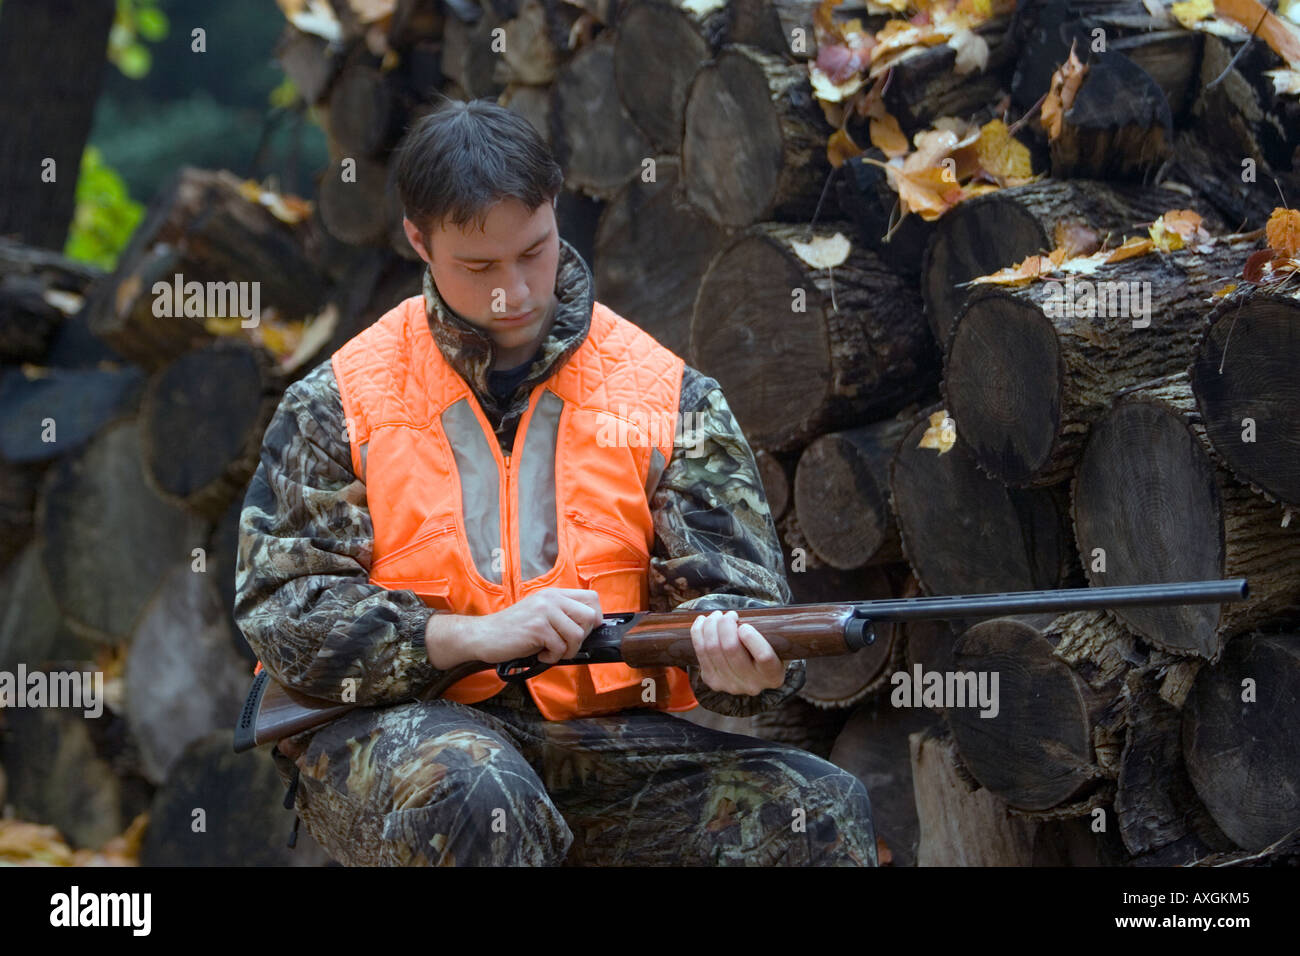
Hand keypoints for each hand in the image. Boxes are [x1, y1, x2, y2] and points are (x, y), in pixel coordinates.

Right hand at [465, 587, 603, 665]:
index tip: (585, 631)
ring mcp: (544, 612)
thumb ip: (562, 615)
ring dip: (567, 651)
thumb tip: (591, 626)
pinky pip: (560, 647)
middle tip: (565, 644)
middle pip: (589, 616)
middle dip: (582, 637)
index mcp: (554, 594)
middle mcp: (551, 599)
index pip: (591, 598)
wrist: (484, 635)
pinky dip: (552, 657)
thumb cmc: (513, 629)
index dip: (595, 617)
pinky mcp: (537, 628)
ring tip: (551, 651)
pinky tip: (540, 654)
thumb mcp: (541, 614)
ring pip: (577, 635)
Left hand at [691, 609, 786, 695]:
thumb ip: (766, 632)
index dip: (752, 638)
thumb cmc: (766, 648)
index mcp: (773, 675)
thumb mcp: (775, 642)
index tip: (745, 625)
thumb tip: (743, 617)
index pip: (764, 657)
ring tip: (717, 615)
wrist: (751, 670)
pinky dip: (698, 632)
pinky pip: (700, 651)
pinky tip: (702, 621)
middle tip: (730, 614)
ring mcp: (729, 685)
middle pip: (731, 648)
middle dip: (725, 624)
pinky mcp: (712, 680)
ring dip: (711, 625)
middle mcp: (752, 685)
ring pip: (712, 648)